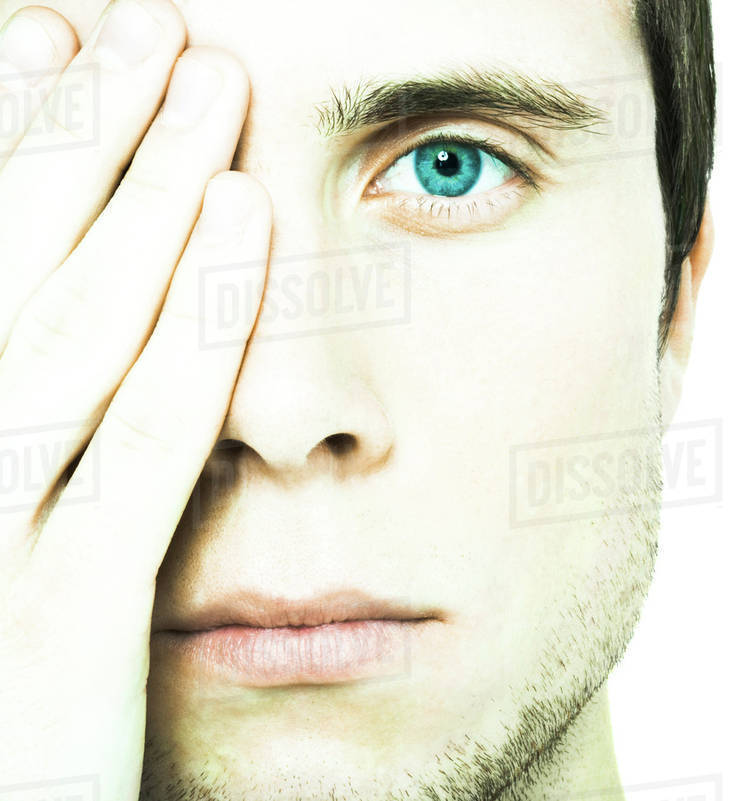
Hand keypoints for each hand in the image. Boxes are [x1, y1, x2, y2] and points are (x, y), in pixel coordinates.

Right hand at [0, 2, 268, 797]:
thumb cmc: (2, 685)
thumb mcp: (9, 537)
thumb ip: (39, 424)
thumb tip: (88, 297)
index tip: (51, 34)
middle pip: (1, 268)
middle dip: (70, 133)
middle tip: (145, 22)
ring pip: (63, 333)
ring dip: (134, 194)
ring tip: (201, 74)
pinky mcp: (53, 641)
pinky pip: (135, 459)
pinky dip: (189, 330)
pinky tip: (242, 219)